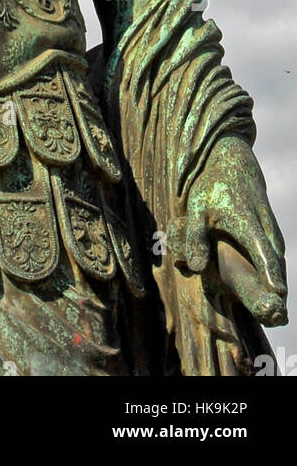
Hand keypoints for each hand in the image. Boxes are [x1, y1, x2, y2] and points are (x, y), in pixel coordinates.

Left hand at [185, 133, 286, 324]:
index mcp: (246, 220)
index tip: (278, 292)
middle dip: (279, 284)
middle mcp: (264, 224)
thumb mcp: (196, 207)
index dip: (270, 272)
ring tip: (277, 307)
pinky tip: (274, 287)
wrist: (233, 162)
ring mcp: (271, 225)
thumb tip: (196, 269)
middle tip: (278, 312)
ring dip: (280, 279)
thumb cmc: (211, 186)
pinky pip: (278, 251)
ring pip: (279, 256)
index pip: (261, 249)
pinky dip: (278, 269)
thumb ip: (195, 237)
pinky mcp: (272, 228)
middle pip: (276, 259)